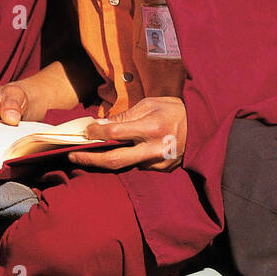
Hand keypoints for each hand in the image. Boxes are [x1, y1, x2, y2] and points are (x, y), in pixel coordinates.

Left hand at [68, 96, 187, 171]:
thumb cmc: (175, 110)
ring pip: (125, 166)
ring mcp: (159, 163)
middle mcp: (154, 148)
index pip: (115, 134)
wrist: (204, 126)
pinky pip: (138, 167)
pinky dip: (127, 161)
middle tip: (72, 156)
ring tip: (92, 154)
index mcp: (152, 127)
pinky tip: (122, 154)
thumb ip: (126, 116)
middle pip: (114, 160)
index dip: (95, 134)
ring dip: (106, 161)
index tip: (84, 132)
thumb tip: (100, 126)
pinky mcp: (162, 171)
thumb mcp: (151, 104)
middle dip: (89, 159)